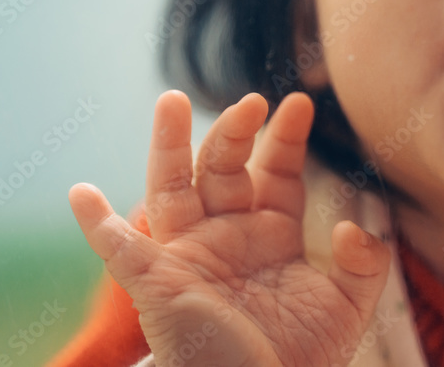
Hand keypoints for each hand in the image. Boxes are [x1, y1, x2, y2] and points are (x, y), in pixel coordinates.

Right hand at [69, 91, 390, 366]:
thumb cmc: (301, 357)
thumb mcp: (348, 306)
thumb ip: (363, 263)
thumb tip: (351, 226)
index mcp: (270, 234)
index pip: (276, 172)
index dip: (284, 138)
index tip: (298, 103)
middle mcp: (227, 235)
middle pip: (224, 169)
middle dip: (235, 133)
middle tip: (252, 102)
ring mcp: (189, 255)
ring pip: (173, 188)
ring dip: (168, 146)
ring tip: (171, 102)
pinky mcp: (158, 284)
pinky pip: (119, 250)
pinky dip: (97, 224)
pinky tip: (80, 192)